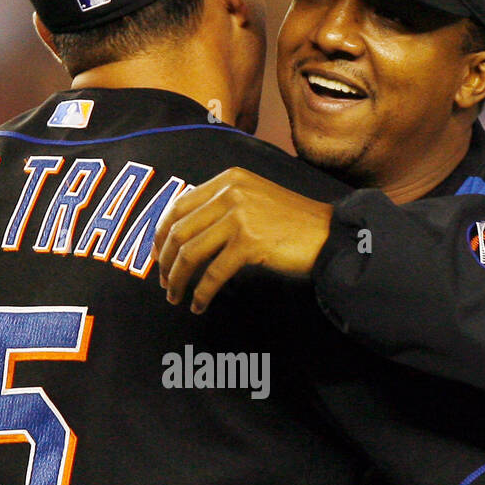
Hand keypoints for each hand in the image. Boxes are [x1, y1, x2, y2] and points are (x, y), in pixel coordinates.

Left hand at [153, 167, 333, 312]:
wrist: (327, 234)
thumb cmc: (292, 222)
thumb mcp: (253, 198)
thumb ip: (221, 205)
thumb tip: (184, 231)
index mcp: (227, 179)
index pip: (178, 205)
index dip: (160, 233)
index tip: (156, 255)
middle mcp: (230, 192)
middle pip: (179, 230)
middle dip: (165, 261)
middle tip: (163, 282)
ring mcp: (240, 216)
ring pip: (190, 253)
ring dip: (178, 279)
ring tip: (175, 296)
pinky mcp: (249, 243)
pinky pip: (213, 273)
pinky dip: (201, 293)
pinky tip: (198, 305)